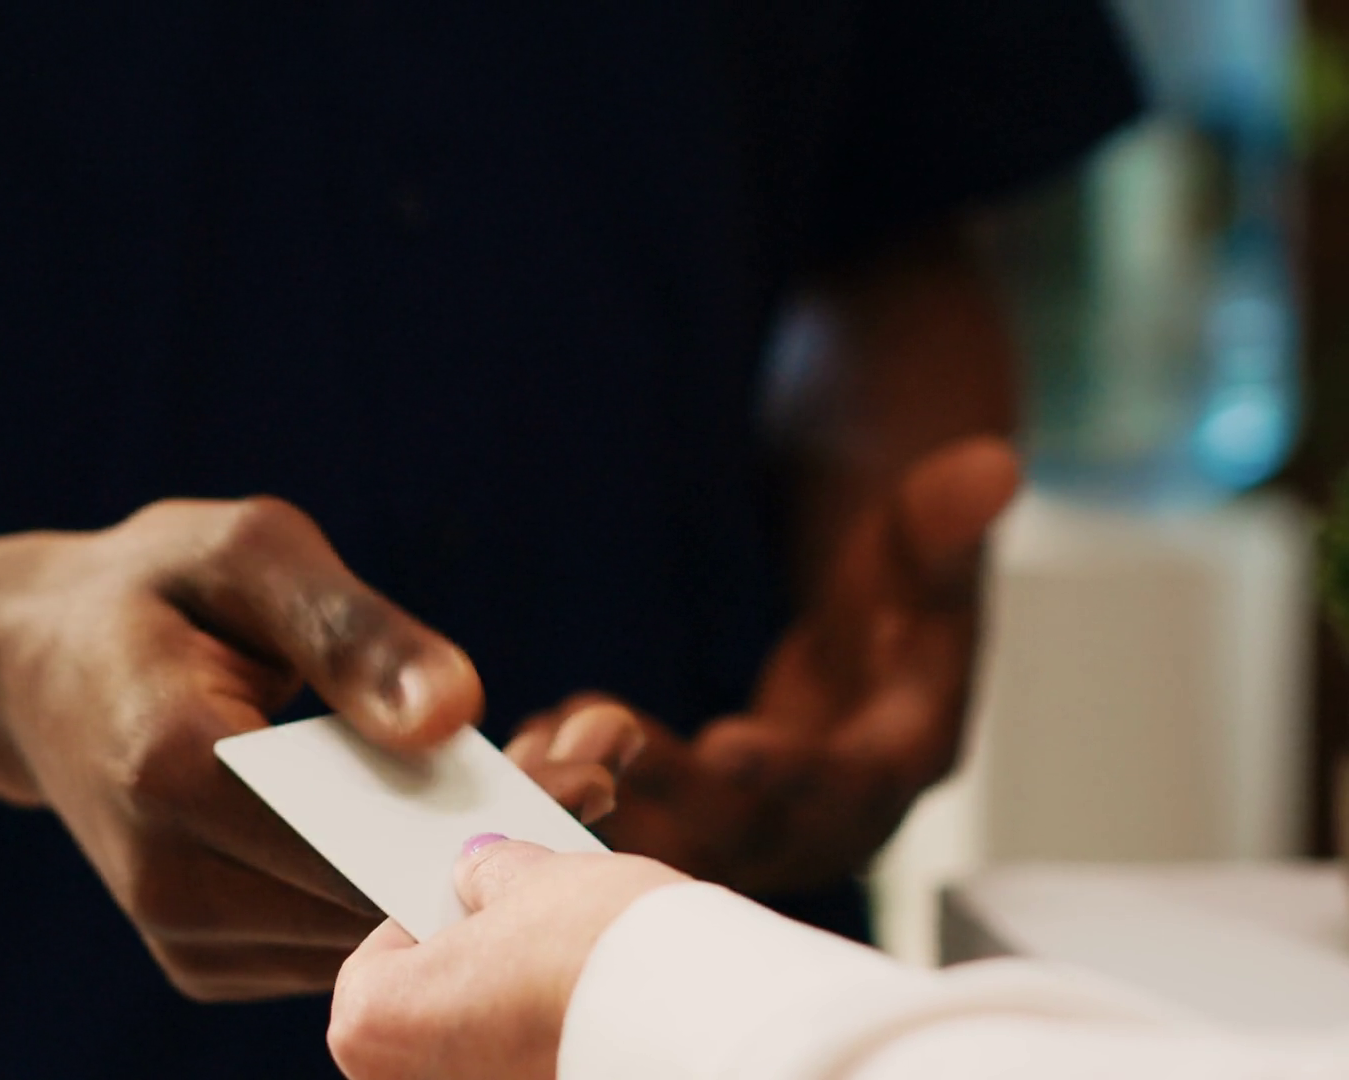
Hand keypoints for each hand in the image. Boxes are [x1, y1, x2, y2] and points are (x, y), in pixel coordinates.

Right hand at [0, 497, 622, 1000]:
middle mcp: (170, 879)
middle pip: (378, 901)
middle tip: (600, 770)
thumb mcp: (248, 553)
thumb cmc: (157, 589)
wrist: (36, 669)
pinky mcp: (201, 962)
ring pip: (368, 939)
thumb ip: (351, 630)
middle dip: (496, 846)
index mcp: (174, 767)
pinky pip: (338, 945)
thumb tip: (458, 714)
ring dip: (459, 875)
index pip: (365, 829)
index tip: (598, 770)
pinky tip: (442, 819)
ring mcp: (183, 936)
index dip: (488, 811)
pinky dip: (404, 892)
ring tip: (534, 782)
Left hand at [329, 838, 684, 1079]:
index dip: (430, 917)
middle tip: (529, 928)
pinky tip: (592, 1015)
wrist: (699, 1030)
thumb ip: (489, 874)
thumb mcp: (531, 880)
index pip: (376, 959)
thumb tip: (484, 870)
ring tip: (570, 969)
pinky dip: (547, 1045)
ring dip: (511, 1013)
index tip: (473, 897)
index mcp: (370, 1025)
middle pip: (428, 1012)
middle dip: (475, 969)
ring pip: (479, 1048)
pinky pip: (524, 1070)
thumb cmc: (598, 956)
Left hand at [508, 438, 1018, 892]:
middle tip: (593, 751)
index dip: (791, 774)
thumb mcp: (920, 539)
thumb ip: (944, 518)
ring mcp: (760, 823)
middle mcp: (829, 812)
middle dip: (670, 798)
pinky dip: (581, 795)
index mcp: (898, 758)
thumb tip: (994, 464)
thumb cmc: (897, 569)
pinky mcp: (705, 817)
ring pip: (677, 842)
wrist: (868, 606)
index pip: (850, 785)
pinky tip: (523, 750)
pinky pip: (637, 825)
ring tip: (534, 755)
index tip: (728, 745)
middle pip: (750, 833)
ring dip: (603, 808)